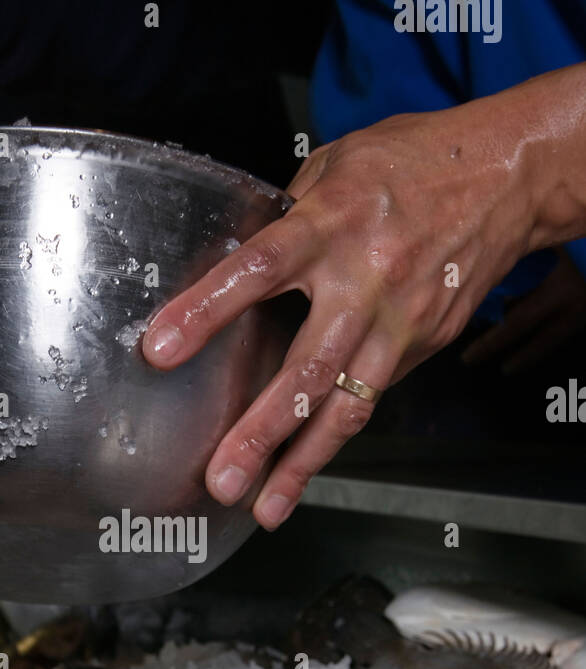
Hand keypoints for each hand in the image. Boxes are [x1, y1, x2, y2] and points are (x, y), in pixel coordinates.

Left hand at [141, 85, 570, 528]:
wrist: (506, 177)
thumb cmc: (413, 163)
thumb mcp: (338, 165)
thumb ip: (288, 216)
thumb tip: (239, 262)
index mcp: (331, 223)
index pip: (258, 270)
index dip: (207, 310)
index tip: (162, 349)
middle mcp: (366, 280)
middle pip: (307, 368)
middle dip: (261, 431)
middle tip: (223, 476)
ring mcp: (399, 321)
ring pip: (347, 405)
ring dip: (302, 463)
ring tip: (264, 506)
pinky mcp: (424, 346)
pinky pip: (370, 398)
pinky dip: (335, 437)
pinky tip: (302, 469)